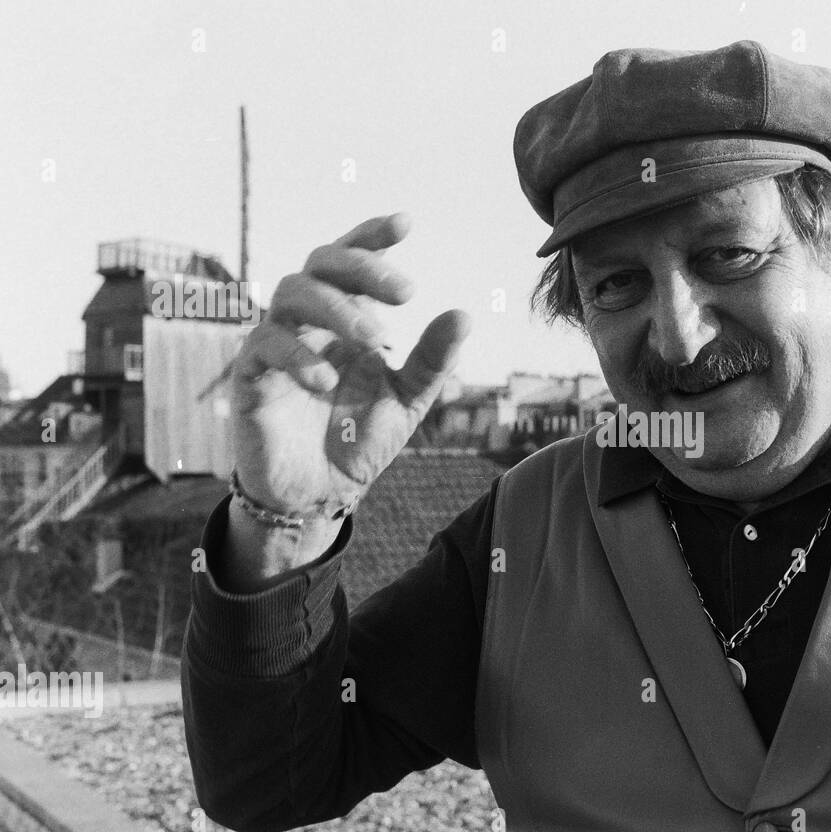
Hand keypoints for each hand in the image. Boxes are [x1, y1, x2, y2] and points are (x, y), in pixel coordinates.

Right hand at [229, 213, 469, 517]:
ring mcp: (276, 344)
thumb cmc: (358, 438)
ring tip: (377, 340)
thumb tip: (464, 314)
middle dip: (362, 268)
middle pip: (320, 263)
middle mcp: (309, 322)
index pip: (350, 262)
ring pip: (291, 294)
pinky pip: (265, 346)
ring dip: (337, 310)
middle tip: (407, 293)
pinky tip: (327, 380)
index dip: (371, 237)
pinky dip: (299, 357)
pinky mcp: (251, 376)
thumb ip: (432, 360)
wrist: (319, 493)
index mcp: (345, 318)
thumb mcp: (407, 400)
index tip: (405, 224)